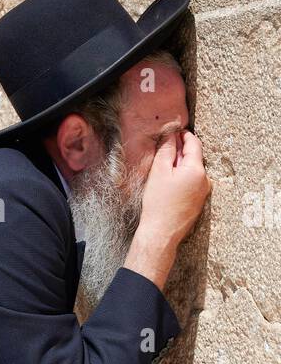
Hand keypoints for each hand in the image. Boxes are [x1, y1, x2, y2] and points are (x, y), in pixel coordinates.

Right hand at [138, 129, 210, 247]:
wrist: (161, 232)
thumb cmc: (158, 203)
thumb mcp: (159, 171)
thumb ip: (166, 150)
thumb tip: (170, 135)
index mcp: (197, 170)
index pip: (194, 144)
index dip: (184, 135)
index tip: (174, 131)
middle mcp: (205, 180)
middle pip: (194, 157)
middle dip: (181, 151)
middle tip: (165, 148)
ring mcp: (203, 192)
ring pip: (193, 171)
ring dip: (181, 165)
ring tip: (164, 169)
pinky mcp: (199, 202)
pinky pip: (192, 183)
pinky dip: (182, 178)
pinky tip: (169, 184)